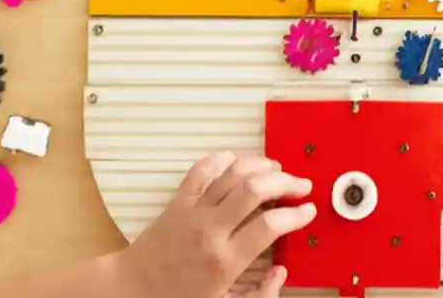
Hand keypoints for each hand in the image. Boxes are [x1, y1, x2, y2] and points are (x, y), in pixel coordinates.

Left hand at [118, 152, 316, 297]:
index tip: (308, 211)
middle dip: (285, 181)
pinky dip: (224, 158)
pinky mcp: (178, 200)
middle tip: (300, 185)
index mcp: (225, 260)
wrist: (134, 289)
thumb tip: (281, 273)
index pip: (269, 225)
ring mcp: (192, 211)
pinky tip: (239, 162)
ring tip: (277, 170)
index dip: (296, 215)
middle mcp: (210, 230)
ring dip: (260, 165)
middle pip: (255, 189)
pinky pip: (202, 169)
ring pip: (232, 173)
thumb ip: (260, 295)